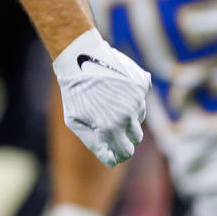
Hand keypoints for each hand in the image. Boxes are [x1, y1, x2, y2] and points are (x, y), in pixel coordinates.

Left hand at [53, 29, 150, 165]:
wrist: (80, 57)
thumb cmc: (74, 92)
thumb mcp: (75, 120)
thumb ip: (93, 142)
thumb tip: (110, 158)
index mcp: (110, 127)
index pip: (124, 153)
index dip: (117, 155)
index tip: (112, 152)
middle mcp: (127, 115)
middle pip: (135, 139)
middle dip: (123, 138)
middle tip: (108, 127)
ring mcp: (137, 99)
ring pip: (138, 119)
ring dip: (127, 118)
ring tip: (108, 104)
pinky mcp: (142, 85)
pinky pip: (141, 100)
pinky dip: (131, 99)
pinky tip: (115, 91)